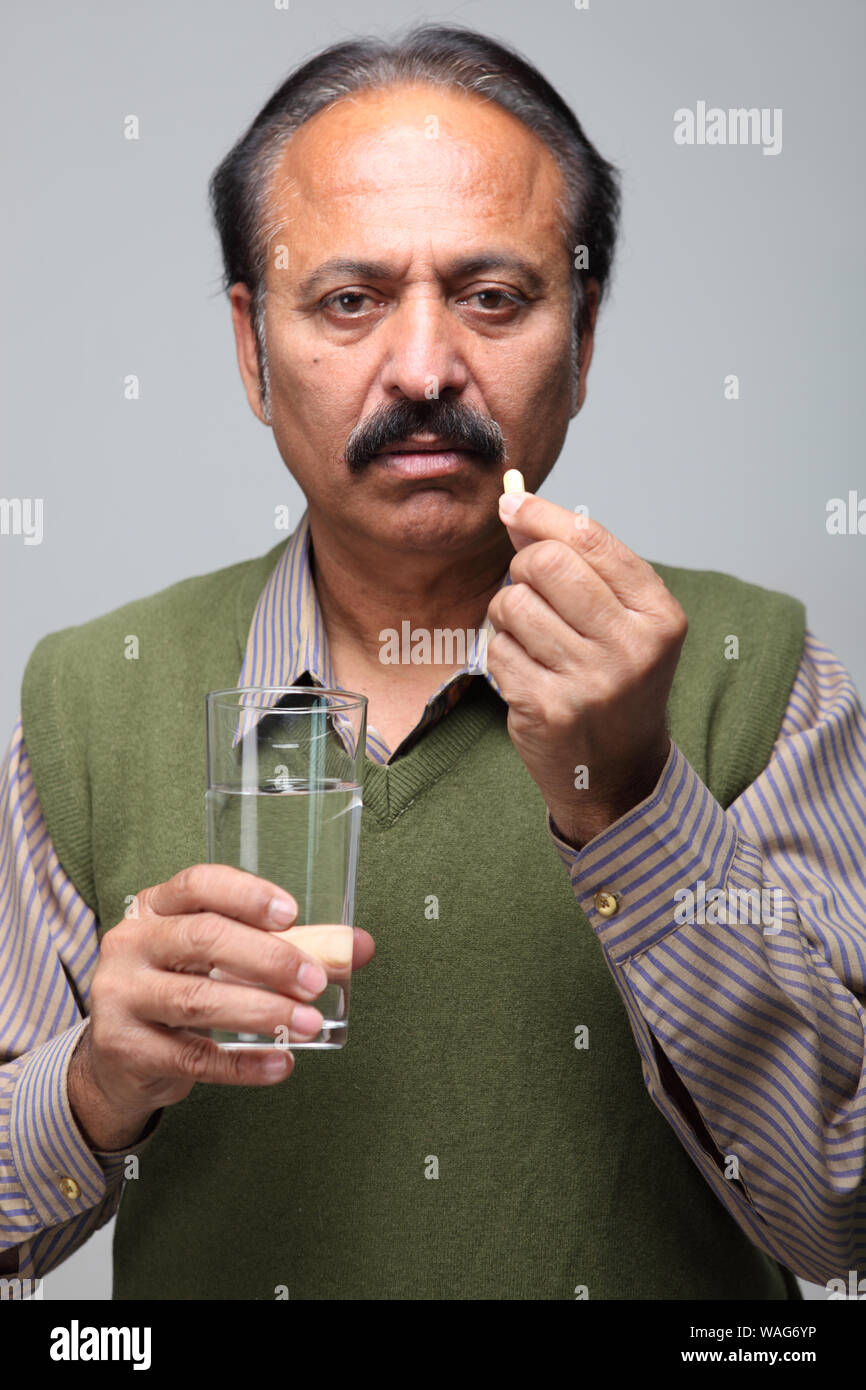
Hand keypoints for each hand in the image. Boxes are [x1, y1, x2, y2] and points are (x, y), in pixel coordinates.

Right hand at [69, 864, 375, 1148]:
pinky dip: (244, 1063)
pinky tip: (282, 1063)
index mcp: (154, 908)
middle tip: (316, 981)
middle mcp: (131, 945)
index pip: (198, 884)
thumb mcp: (220, 958)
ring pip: (198, 999)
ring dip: (263, 1011)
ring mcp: (121, 997)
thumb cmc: (181, 988)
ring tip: (310, 1023)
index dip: (245, 895)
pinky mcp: (127, 1049)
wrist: (117, 1059)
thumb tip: (359, 946)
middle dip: (267, 959)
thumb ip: (289, 947)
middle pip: (202, 940)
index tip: (292, 913)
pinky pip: (193, 1057)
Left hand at [487, 492, 687, 849]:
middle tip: (532, 590)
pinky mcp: (548, 709)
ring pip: (513, 604)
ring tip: (535, 640)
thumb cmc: (616, 684)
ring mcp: (590, 681)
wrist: (620, 774)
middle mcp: (632, 648)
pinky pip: (497, 649)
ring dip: (509, 616)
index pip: (591, 540)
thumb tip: (517, 508)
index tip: (512, 504)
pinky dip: (502, 655)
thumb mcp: (621, 621)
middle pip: (546, 564)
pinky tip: (529, 675)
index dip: (541, 514)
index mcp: (659, 616)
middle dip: (524, 568)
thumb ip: (577, 564)